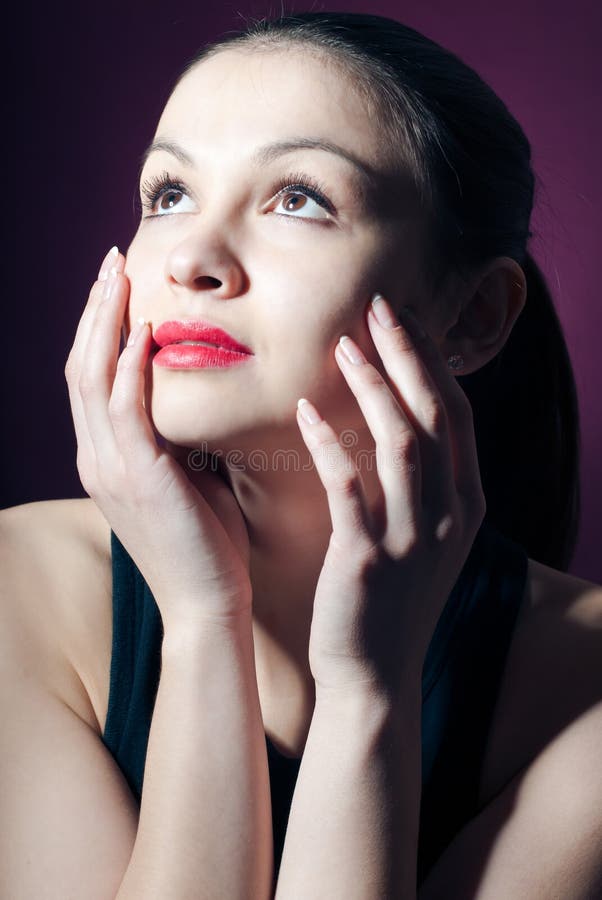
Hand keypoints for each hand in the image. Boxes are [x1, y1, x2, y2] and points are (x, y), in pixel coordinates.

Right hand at [64, 248, 251, 630]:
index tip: (116, 286)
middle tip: (111, 262)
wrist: (208, 602)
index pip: (91, 378)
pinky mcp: (138, 479)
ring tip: (118, 276)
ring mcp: (110, 469)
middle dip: (95, 310)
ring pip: (93, 379)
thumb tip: (195, 394)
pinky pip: (126, 411)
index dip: (98, 328)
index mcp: (105, 458)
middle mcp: (96, 458)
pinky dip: (129, 368)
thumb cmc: (207, 541)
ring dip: (105, 323)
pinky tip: (143, 331)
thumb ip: (181, 435)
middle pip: (81, 367)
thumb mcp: (188, 477)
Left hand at [296, 294, 485, 696]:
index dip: (432, 362)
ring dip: (373, 386)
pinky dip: (328, 443)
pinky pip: (349, 486)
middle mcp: (450, 515)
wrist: (374, 676)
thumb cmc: (391, 600)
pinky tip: (303, 411)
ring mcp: (413, 538)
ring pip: (401, 441)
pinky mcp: (367, 558)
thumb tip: (400, 419)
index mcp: (466, 504)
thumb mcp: (425, 538)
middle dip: (409, 355)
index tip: (404, 321)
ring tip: (344, 345)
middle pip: (435, 415)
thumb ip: (423, 483)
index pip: (456, 415)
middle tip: (378, 308)